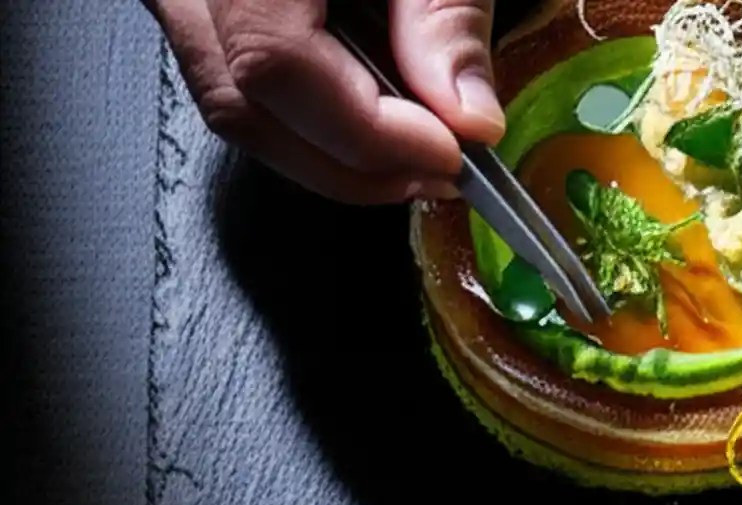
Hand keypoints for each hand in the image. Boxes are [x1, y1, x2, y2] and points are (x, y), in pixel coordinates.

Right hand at [141, 0, 503, 203]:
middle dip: (354, 165)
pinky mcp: (195, 10)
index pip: (277, 70)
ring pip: (234, 111)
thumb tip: (469, 120)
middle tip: (441, 174)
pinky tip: (372, 122)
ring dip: (332, 155)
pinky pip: (233, 85)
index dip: (369, 134)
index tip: (449, 155)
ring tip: (417, 156)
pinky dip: (309, 122)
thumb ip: (442, 17)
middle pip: (246, 109)